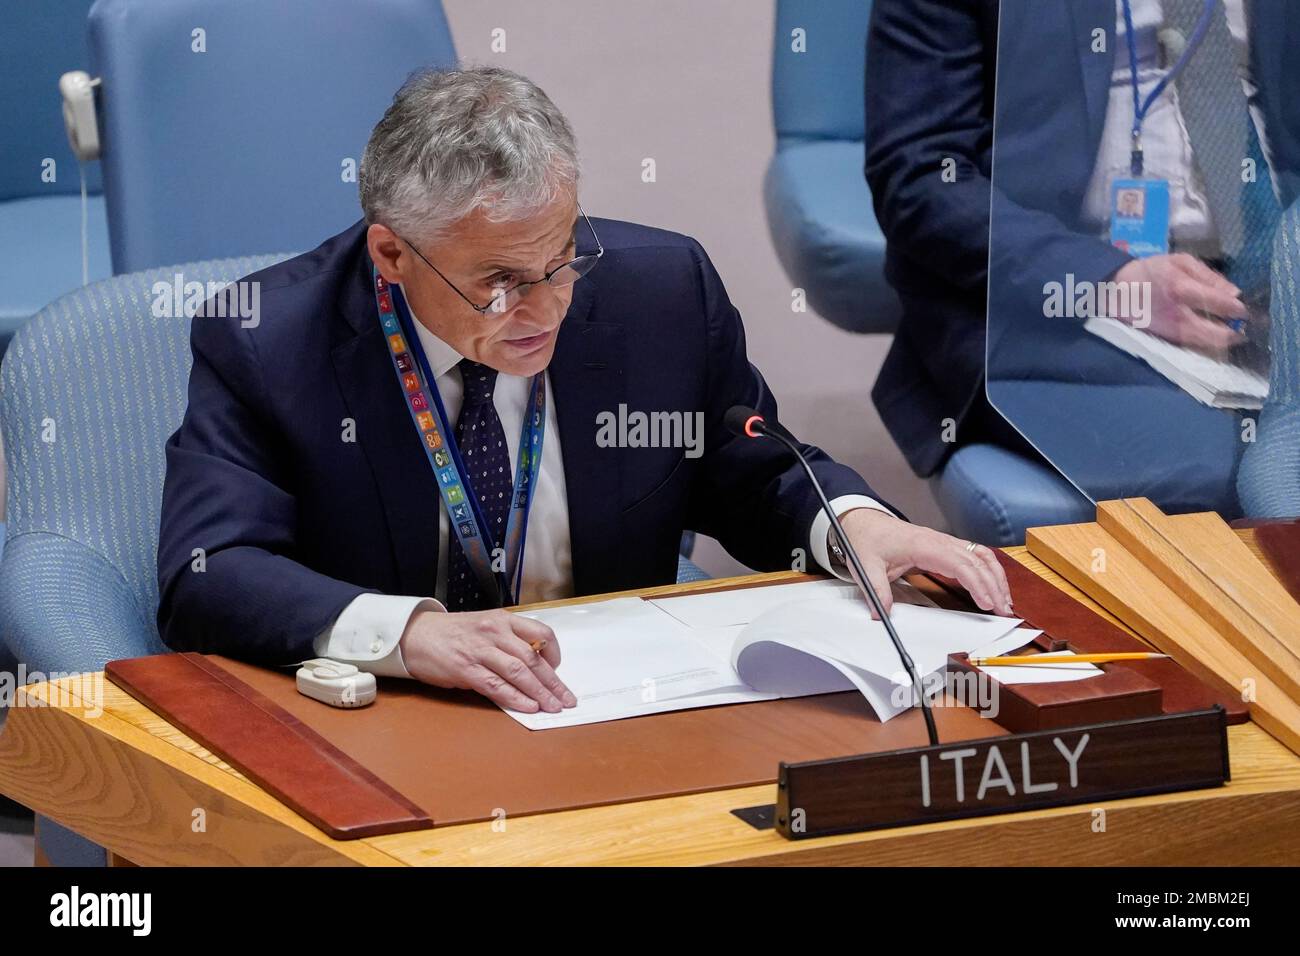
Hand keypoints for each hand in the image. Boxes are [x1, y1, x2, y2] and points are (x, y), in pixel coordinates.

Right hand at [398, 608, 576, 712]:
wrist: (415, 635)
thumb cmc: (452, 633)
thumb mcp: (484, 627)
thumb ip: (508, 641)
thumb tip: (533, 665)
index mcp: (503, 620)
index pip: (541, 632)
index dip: (555, 653)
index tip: (558, 670)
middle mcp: (495, 633)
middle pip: (534, 658)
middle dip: (553, 682)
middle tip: (567, 699)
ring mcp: (480, 651)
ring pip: (519, 673)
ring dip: (540, 693)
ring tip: (553, 707)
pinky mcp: (466, 670)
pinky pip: (497, 686)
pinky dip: (516, 698)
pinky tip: (529, 707)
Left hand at [834, 509, 1012, 618]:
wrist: (865, 522)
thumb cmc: (868, 540)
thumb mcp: (864, 566)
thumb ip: (875, 590)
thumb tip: (881, 614)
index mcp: (924, 545)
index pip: (960, 564)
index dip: (977, 583)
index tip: (987, 602)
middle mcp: (940, 541)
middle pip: (977, 561)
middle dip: (994, 585)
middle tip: (1003, 610)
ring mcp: (945, 542)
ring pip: (981, 556)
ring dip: (996, 577)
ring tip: (1004, 601)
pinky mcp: (946, 546)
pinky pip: (975, 555)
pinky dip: (989, 569)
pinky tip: (994, 585)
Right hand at [1113, 254, 1246, 353]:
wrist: (1116, 292)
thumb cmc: (1150, 272)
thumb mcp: (1180, 262)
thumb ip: (1209, 276)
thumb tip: (1234, 293)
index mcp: (1181, 289)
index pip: (1220, 303)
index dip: (1238, 309)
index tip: (1244, 309)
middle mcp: (1178, 315)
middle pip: (1216, 335)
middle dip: (1235, 333)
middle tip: (1242, 327)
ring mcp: (1172, 331)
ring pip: (1207, 344)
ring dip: (1224, 340)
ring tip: (1232, 332)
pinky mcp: (1167, 339)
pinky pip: (1195, 344)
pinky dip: (1209, 341)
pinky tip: (1214, 333)